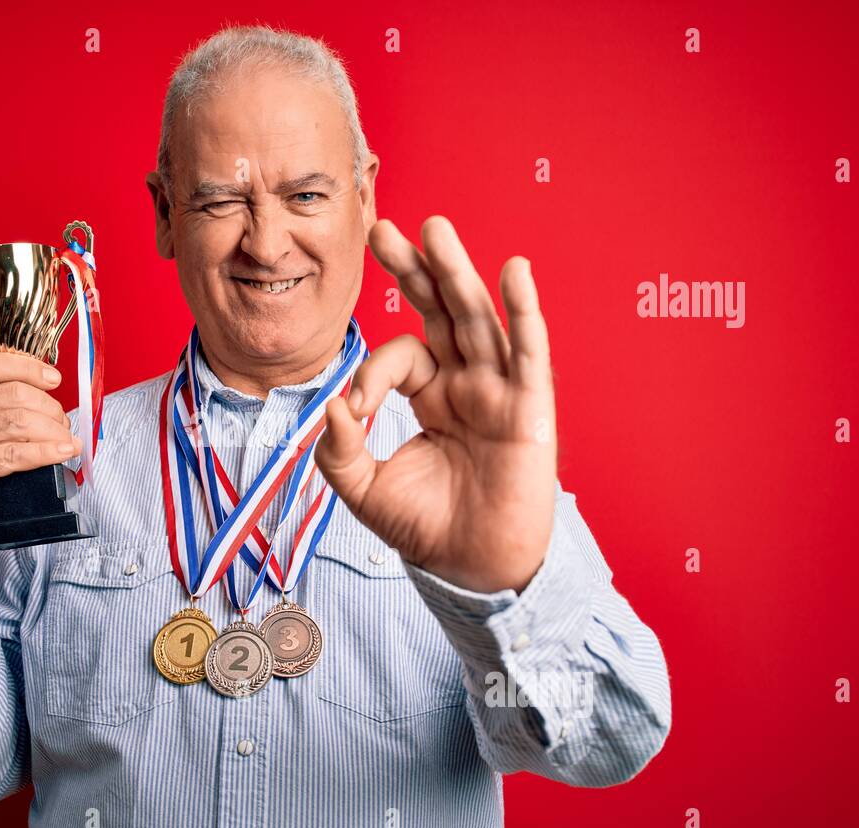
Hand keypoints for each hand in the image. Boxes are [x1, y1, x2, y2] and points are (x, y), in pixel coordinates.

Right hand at [0, 353, 82, 522]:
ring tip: (67, 442)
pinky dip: (46, 452)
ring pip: (20, 423)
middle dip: (50, 408)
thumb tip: (48, 390)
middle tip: (64, 425)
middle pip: (14, 394)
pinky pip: (16, 454)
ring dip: (53, 432)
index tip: (54, 379)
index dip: (29, 369)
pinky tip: (63, 453)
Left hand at [315, 216, 556, 593]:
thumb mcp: (365, 489)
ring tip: (434, 228)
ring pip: (478, 319)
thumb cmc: (426, 528)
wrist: (472, 569)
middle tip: (382, 228)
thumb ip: (340, 451)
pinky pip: (528, 352)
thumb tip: (328, 406)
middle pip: (440, 312)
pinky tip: (513, 272)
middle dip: (413, 270)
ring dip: (457, 272)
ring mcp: (499, 390)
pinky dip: (523, 312)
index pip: (399, 356)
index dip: (371, 372)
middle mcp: (465, 382)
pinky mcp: (529, 408)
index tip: (353, 410)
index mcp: (430, 394)